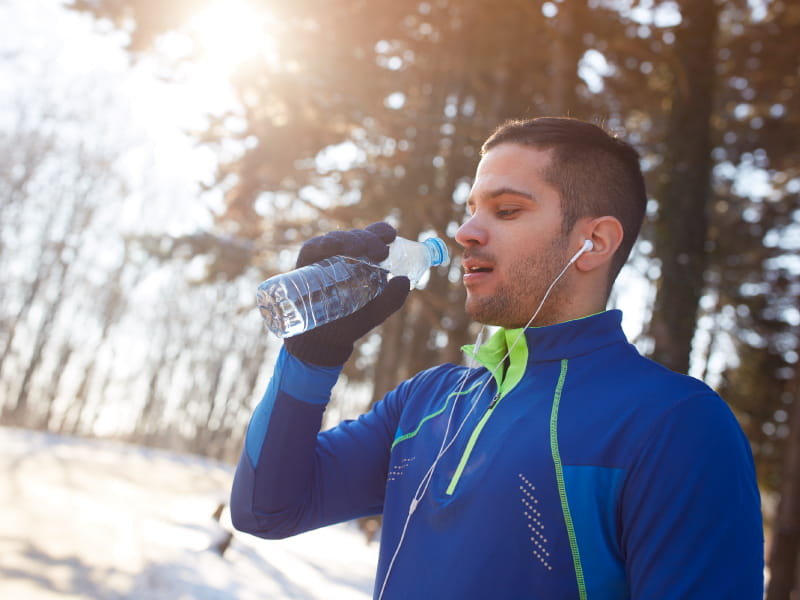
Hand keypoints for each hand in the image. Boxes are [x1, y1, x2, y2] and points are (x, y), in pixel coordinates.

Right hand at [284, 222, 410, 365]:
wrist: (324, 341)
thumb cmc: (351, 321)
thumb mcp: (376, 312)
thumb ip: (392, 299)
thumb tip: (404, 280)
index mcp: (363, 258)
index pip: (373, 236)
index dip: (381, 231)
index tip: (391, 237)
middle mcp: (344, 253)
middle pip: (357, 236)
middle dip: (369, 239)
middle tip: (380, 253)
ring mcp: (325, 256)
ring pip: (337, 238)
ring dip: (349, 240)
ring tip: (358, 250)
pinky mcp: (307, 263)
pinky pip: (314, 247)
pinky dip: (323, 244)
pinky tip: (331, 247)